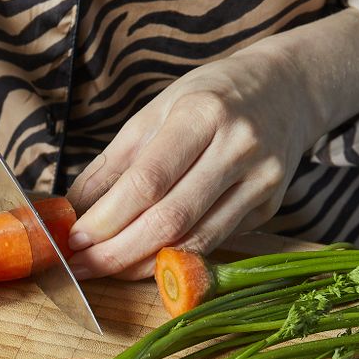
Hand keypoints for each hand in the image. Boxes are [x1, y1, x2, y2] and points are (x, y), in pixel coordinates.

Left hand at [65, 9, 358, 279]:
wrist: (286, 89)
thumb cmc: (210, 98)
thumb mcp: (157, 111)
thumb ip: (115, 161)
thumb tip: (71, 207)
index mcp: (201, 113)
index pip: (148, 180)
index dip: (108, 217)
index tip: (75, 238)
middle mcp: (237, 146)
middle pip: (171, 217)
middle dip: (119, 251)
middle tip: (83, 265)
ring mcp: (260, 180)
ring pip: (195, 239)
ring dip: (143, 264)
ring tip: (106, 269)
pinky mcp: (269, 206)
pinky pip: (214, 242)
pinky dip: (174, 259)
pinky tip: (144, 262)